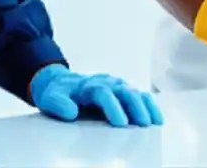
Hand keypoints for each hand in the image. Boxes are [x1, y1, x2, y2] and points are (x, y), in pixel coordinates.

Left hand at [30, 64, 162, 126]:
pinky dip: (149, 105)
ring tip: (155, 121)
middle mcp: (105, 82)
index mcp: (88, 85)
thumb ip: (58, 104)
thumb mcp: (50, 98)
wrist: (60, 82)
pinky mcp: (122, 91)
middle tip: (143, 124)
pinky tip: (157, 117)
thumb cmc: (57, 93)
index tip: (121, 123)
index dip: (113, 107)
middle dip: (135, 107)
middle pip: (124, 91)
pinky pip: (139, 95)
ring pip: (135, 92)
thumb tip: (71, 112)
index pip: (103, 93)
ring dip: (146, 106)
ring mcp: (116, 86)